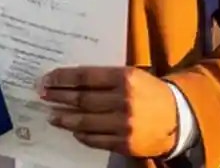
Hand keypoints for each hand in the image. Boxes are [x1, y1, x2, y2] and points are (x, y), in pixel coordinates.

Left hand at [39, 66, 178, 157]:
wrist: (178, 117)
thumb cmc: (150, 92)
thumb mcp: (132, 75)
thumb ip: (106, 77)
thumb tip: (71, 79)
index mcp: (125, 78)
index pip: (85, 77)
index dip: (63, 78)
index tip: (47, 78)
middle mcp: (123, 100)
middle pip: (81, 99)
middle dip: (58, 96)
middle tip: (42, 94)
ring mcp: (123, 124)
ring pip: (84, 121)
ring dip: (64, 118)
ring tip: (52, 114)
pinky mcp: (124, 143)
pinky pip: (94, 139)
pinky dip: (81, 134)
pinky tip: (73, 130)